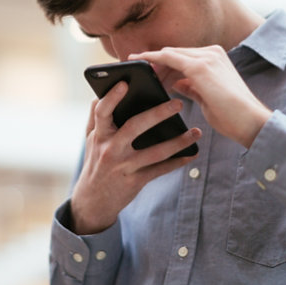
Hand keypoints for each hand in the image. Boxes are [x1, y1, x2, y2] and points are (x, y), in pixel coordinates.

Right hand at [71, 81, 200, 234]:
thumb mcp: (90, 141)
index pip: (103, 112)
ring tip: (195, 132)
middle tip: (178, 103)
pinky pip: (159, 170)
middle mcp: (110, 149)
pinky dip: (176, 162)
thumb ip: (94, 118)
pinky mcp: (134, 181)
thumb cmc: (95, 164)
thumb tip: (98, 95)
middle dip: (157, 114)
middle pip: (134, 127)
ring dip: (178, 142)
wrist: (93, 201)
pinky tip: (191, 154)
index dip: (112, 97)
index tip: (125, 83)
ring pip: (154, 152)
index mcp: (99, 135)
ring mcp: (123, 166)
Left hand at [129, 45, 271, 147]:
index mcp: (216, 59)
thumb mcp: (207, 97)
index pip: (183, 57)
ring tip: (135, 68)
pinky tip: (141, 64)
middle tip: (137, 69)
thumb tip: (177, 83)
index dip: (164, 62)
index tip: (147, 67)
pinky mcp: (200, 66)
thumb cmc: (232, 115)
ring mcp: (206, 57)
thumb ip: (192, 87)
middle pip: (175, 53)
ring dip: (152, 61)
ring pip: (170, 54)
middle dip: (155, 62)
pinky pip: (169, 58)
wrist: (250, 121)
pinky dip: (153, 59)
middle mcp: (212, 53)